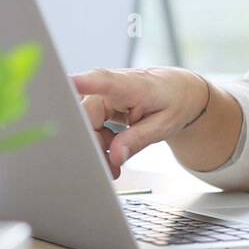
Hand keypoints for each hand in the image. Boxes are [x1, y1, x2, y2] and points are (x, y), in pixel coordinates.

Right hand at [71, 67, 208, 177]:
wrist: (179, 91)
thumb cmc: (174, 102)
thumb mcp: (164, 126)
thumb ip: (138, 140)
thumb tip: (114, 156)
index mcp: (132, 84)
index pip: (105, 81)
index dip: (85, 83)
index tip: (69, 84)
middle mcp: (111, 85)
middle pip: (87, 115)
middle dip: (94, 144)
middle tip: (109, 167)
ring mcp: (102, 94)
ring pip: (86, 124)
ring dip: (97, 147)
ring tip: (114, 165)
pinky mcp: (99, 103)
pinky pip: (91, 127)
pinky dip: (100, 144)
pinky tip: (113, 154)